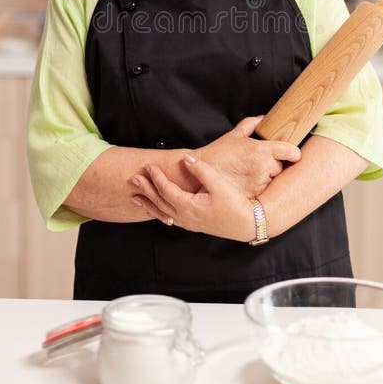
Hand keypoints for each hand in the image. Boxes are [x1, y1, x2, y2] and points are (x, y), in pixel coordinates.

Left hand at [131, 155, 256, 241]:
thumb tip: (186, 158)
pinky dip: (160, 213)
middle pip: (159, 202)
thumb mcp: (219, 184)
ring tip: (136, 198)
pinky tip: (158, 210)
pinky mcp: (195, 225)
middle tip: (133, 179)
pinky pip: (171, 219)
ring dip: (149, 204)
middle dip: (145, 189)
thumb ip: (201, 170)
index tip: (148, 167)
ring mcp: (189, 223)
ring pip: (162, 213)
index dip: (156, 177)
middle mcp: (185, 217)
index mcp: (188, 206)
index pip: (166, 190)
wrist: (249, 224)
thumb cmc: (235, 205)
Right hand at [194, 116, 300, 196]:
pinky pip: (265, 192)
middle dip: (275, 165)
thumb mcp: (233, 136)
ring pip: (274, 180)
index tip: (293, 154)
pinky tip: (249, 184)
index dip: (293, 153)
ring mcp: (260, 183)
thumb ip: (250, 124)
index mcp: (261, 150)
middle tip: (262, 164)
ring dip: (268, 178)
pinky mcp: (254, 196)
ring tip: (252, 174)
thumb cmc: (216, 154)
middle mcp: (263, 167)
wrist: (199, 175)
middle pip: (282, 167)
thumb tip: (262, 118)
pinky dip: (260, 188)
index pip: (291, 151)